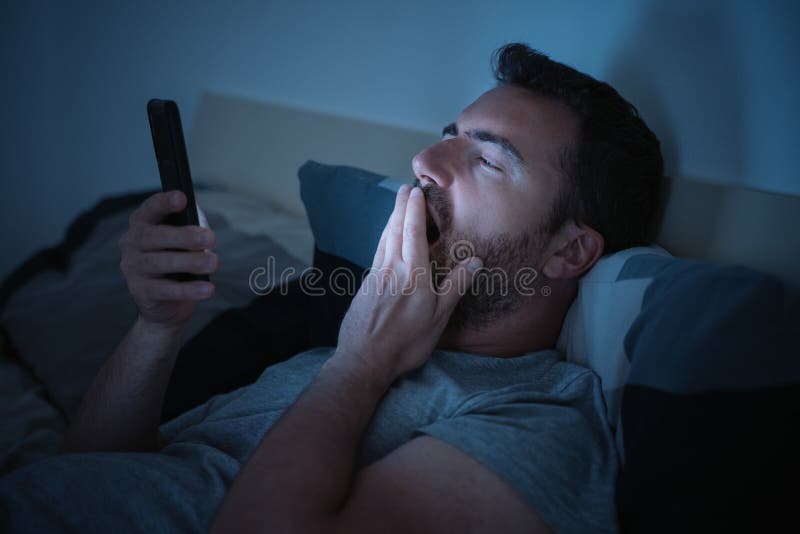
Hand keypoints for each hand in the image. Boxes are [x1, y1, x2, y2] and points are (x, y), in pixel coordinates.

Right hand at [118, 190, 218, 328]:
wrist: (167, 303)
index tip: (182, 197)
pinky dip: (189, 290)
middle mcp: (132, 242)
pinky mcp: (141, 291)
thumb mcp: (186, 239)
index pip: (151, 208)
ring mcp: (133, 268)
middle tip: (211, 238)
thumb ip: (192, 224)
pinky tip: (207, 288)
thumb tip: (200, 220)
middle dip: (184, 236)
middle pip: (155, 236)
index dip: (165, 202)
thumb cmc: (178, 260)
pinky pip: (165, 290)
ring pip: (160, 263)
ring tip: (214, 263)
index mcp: (143, 222)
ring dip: (190, 262)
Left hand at [335, 185, 481, 379]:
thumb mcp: (438, 317)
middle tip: (404, 189)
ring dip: (390, 220)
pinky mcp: (365, 287)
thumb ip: (455, 286)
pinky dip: (383, 239)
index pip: (412, 232)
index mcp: (412, 274)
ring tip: (396, 206)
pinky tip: (385, 241)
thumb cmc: (406, 342)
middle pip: (394, 230)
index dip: (414, 210)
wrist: (363, 360)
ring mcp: (375, 277)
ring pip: (384, 240)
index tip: (416, 191)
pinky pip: (377, 254)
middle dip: (400, 208)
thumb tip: (475, 261)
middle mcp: (391, 269)